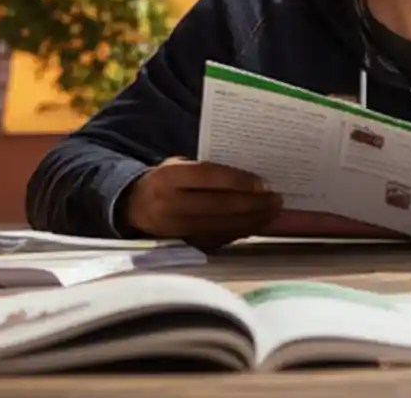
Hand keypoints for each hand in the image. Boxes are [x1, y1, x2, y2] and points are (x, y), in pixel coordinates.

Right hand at [122, 157, 282, 250]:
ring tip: (273, 213)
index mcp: (168, 177)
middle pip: (220, 206)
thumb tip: (249, 177)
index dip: (239, 182)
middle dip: (253, 204)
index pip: (210, 177)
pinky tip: (256, 225)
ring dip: (252, 221)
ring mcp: (176, 228)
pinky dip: (240, 232)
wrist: (133, 206)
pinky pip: (217, 239)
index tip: (264, 184)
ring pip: (221, 226)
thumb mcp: (178, 165)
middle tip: (277, 200)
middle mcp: (170, 203)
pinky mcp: (182, 244)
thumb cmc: (166, 180)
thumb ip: (206, 169)